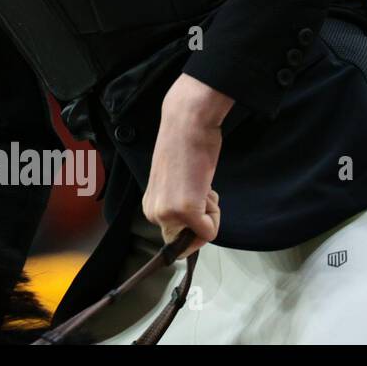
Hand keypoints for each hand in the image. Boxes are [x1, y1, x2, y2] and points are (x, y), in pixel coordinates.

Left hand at [140, 73, 234, 259]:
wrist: (187, 125)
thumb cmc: (186, 149)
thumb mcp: (176, 186)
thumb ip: (178, 207)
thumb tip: (190, 232)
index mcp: (150, 207)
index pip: (177, 238)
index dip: (195, 224)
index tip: (195, 196)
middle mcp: (154, 214)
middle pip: (190, 240)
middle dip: (204, 220)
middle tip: (199, 189)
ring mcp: (168, 213)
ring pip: (202, 234)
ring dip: (210, 212)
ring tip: (200, 184)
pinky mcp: (185, 211)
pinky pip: (210, 231)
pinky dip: (216, 213)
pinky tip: (204, 186)